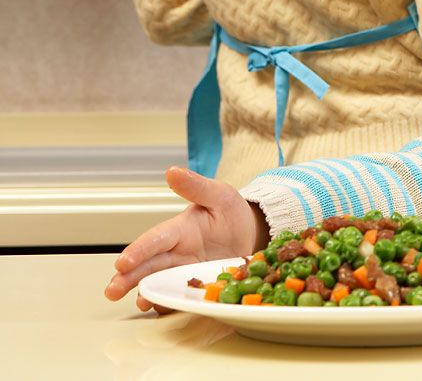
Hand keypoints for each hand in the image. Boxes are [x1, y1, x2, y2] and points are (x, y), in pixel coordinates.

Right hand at [104, 167, 265, 312]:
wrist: (251, 233)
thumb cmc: (230, 212)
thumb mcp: (219, 194)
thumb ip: (196, 186)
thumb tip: (172, 171)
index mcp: (180, 229)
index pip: (156, 239)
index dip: (140, 250)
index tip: (122, 262)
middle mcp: (176, 252)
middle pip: (149, 265)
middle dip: (128, 277)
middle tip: (112, 290)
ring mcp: (184, 270)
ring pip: (158, 282)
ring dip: (145, 292)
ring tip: (139, 302)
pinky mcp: (193, 285)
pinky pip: (179, 295)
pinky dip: (169, 303)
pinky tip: (161, 308)